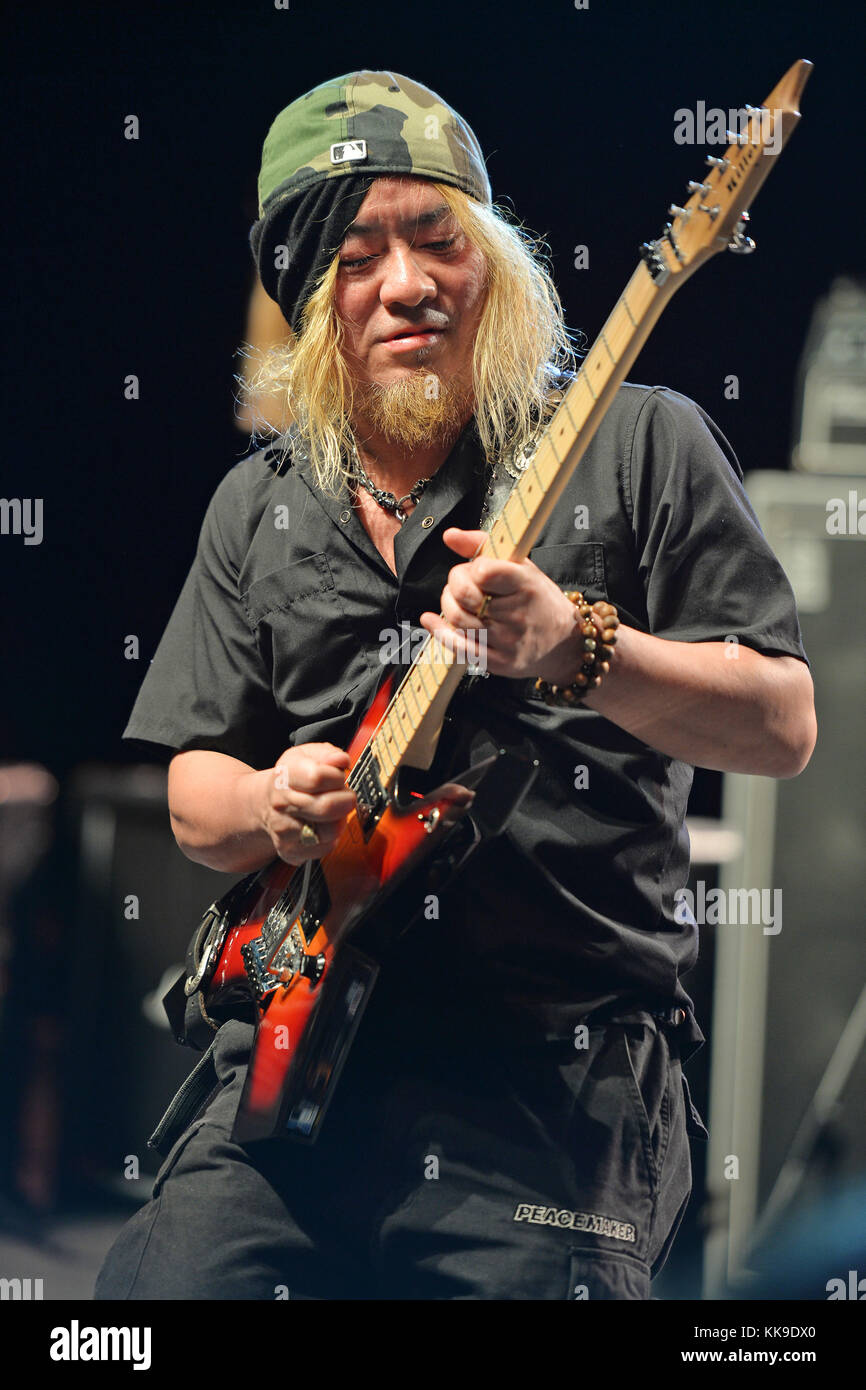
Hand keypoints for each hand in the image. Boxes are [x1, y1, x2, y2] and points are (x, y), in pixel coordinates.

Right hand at [257, 743, 355, 863]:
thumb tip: (341, 760)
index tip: (337, 776)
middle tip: (342, 794)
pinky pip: (326, 847)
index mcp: (284, 777)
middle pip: (327, 807)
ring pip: (330, 830)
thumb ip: (326, 753)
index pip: (317, 777)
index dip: (336, 776)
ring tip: (332, 811)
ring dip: (340, 819)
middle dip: (345, 799)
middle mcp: (281, 805)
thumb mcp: (304, 755)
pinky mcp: (291, 851)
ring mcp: (284, 831)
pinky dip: (332, 837)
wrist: (263, 805)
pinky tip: (323, 825)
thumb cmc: (290, 779)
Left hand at [419, 527, 580, 681]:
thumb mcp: (521, 566)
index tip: (476, 570)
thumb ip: (482, 546)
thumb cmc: (539, 600)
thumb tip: (449, 535)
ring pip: (457, 620)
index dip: (471, 568)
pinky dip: (438, 631)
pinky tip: (431, 620)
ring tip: (457, 601)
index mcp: (525, 585)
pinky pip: (458, 647)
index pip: (483, 572)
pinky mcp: (498, 662)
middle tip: (461, 585)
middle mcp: (517, 615)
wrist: (564, 644)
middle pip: (464, 596)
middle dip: (453, 585)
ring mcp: (507, 641)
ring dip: (448, 605)